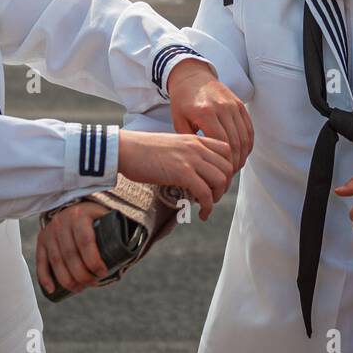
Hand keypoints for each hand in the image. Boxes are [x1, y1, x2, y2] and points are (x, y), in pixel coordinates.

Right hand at [36, 201, 108, 296]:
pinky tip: (52, 289)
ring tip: (79, 288)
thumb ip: (115, 231)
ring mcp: (50, 231)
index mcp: (80, 215)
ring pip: (56, 261)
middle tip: (93, 283)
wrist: (74, 204)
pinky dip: (45, 277)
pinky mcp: (41, 239)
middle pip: (70, 255)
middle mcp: (61, 221)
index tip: (103, 273)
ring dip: (67, 280)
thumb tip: (127, 258)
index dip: (94, 261)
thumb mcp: (105, 216)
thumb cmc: (95, 216)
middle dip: (82, 274)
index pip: (85, 242)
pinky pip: (41, 261)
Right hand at [117, 129, 231, 219]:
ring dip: (217, 197)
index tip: (219, 181)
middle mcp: (196, 147)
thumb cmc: (141, 150)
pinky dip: (207, 207)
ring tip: (207, 205)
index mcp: (194, 139)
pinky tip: (201, 213)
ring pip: (220, 180)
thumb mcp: (171, 145)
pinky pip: (205, 193)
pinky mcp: (182, 173)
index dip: (227, 168)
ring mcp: (190, 159)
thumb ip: (185, 154)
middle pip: (227, 167)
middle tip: (213, 196)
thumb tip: (193, 173)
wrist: (125, 149)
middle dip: (224, 186)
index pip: (226, 150)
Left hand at [166, 59, 253, 169]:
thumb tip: (200, 161)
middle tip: (230, 174)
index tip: (221, 172)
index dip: (224, 161)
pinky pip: (248, 127)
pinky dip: (249, 142)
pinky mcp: (239, 104)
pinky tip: (244, 152)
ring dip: (243, 154)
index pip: (221, 143)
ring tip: (237, 166)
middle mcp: (222, 108)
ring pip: (245, 136)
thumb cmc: (182, 100)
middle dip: (235, 161)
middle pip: (235, 142)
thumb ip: (190, 140)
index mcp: (205, 113)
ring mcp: (232, 105)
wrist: (191, 76)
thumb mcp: (178, 120)